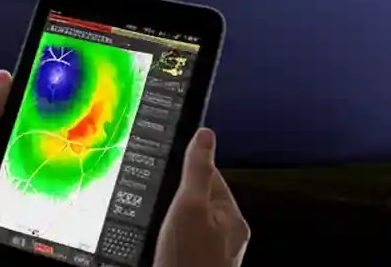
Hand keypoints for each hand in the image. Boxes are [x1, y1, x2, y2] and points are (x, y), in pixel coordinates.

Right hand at [154, 128, 250, 266]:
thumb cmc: (187, 263)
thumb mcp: (189, 208)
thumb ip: (197, 172)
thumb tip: (205, 136)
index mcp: (233, 219)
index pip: (213, 179)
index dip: (188, 172)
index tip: (168, 168)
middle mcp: (227, 239)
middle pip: (199, 204)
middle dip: (177, 201)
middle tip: (158, 204)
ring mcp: (211, 257)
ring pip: (188, 227)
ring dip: (170, 225)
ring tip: (156, 227)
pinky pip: (181, 247)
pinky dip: (168, 244)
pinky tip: (158, 247)